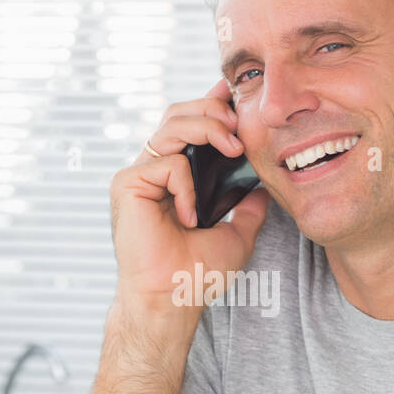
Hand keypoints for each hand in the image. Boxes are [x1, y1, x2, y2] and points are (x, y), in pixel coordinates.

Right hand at [110, 77, 268, 307]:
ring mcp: (139, 174)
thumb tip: (267, 188)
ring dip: (208, 129)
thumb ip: (249, 208)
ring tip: (232, 150)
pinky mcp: (127, 184)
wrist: (174, 298)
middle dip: (214, 110)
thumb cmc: (198, 274)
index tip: (236, 94)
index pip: (192, 125)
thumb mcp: (237, 233)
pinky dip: (186, 186)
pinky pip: (166, 163)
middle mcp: (155, 170)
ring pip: (172, 125)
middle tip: (240, 129)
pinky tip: (189, 217)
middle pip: (179, 112)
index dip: (212, 103)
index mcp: (177, 175)